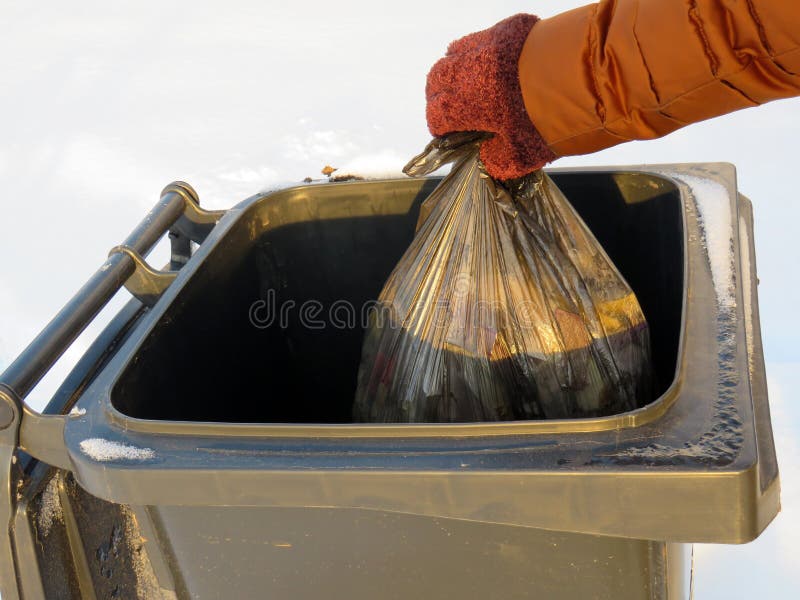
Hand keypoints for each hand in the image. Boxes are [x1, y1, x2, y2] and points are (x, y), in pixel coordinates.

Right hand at [425, 14, 555, 179]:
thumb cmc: (547, 122)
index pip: (436, 115)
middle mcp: (466, 72)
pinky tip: (494, 65)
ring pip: (453, 54)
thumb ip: (497, 161)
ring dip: (454, 70)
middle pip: (436, 80)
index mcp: (463, 105)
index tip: (448, 134)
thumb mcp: (521, 156)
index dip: (439, 128)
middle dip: (439, 95)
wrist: (584, 79)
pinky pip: (480, 39)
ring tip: (469, 83)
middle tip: (452, 107)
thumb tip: (487, 157)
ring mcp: (485, 47)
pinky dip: (478, 52)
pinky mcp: (507, 31)